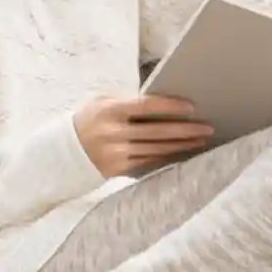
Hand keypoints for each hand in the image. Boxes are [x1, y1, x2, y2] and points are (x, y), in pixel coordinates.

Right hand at [73, 94, 213, 176]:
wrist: (63, 151)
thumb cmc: (89, 120)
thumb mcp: (102, 102)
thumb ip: (128, 102)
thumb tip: (162, 102)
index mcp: (110, 110)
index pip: (146, 106)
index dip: (170, 107)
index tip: (191, 107)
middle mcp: (113, 133)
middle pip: (157, 131)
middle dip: (185, 129)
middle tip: (208, 127)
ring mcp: (116, 153)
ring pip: (157, 149)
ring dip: (182, 144)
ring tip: (201, 139)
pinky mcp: (118, 169)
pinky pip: (149, 162)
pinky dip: (168, 156)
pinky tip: (183, 152)